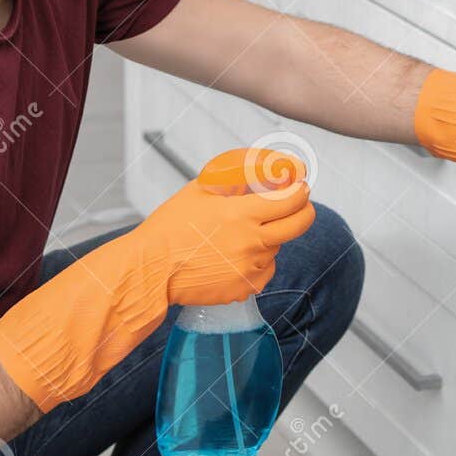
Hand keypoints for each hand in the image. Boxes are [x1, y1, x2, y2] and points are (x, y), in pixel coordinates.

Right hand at [153, 147, 314, 306]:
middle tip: (296, 203)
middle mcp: (252, 242)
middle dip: (303, 209)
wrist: (151, 269)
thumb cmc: (170, 228)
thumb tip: (268, 168)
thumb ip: (237, 178)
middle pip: (300, 223)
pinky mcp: (245, 288)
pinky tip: (233, 255)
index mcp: (241, 214)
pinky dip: (257, 261)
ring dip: (269, 236)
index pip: (292, 199)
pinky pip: (265, 270)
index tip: (300, 185)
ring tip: (238, 234)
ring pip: (278, 246)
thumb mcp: (201, 190)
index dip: (300, 189)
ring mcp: (250, 268)